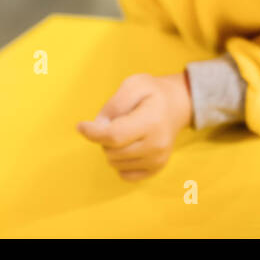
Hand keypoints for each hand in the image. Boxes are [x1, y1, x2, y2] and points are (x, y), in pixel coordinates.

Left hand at [76, 72, 192, 180]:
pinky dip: (120, 162)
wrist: (178, 105)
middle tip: (115, 122)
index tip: (81, 126)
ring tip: (125, 132)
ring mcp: (158, 160)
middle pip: (112, 151)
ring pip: (116, 163)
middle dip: (104, 138)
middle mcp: (156, 145)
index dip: (93, 133)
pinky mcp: (156, 168)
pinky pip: (125, 174)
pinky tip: (128, 147)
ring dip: (112, 149)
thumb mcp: (133, 84)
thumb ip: (114, 104)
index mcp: (151, 121)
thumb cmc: (153, 92)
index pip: (114, 136)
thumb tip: (98, 126)